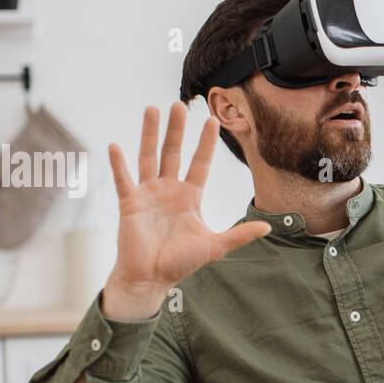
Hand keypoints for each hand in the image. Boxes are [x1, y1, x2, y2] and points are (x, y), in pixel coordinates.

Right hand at [102, 103, 270, 320]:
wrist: (151, 278)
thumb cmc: (180, 263)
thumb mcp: (215, 246)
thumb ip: (239, 235)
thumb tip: (268, 227)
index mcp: (189, 197)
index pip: (200, 164)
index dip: (205, 143)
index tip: (212, 120)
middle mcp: (168, 190)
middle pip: (173, 153)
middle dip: (177, 129)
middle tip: (180, 104)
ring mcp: (148, 194)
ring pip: (148, 157)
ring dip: (150, 134)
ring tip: (152, 110)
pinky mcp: (129, 204)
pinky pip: (123, 180)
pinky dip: (119, 165)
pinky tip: (115, 146)